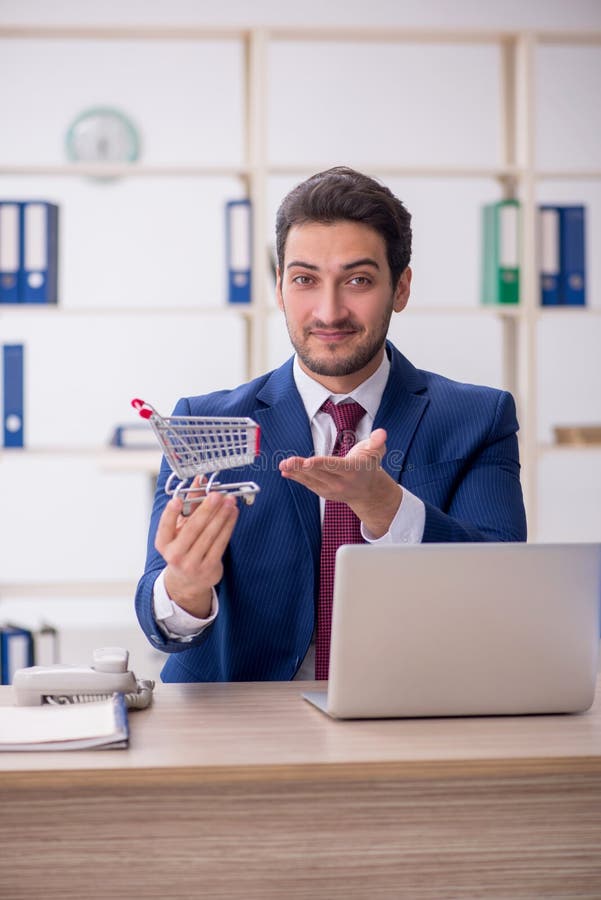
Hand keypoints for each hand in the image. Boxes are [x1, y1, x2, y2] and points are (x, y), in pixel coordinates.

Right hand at [155, 480, 238, 617]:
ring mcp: (192, 563)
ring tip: (230, 501)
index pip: (165, 526)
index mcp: (164, 543)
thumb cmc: (183, 548)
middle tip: (217, 495)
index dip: (170, 513)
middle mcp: (175, 555)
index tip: (176, 500)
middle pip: (193, 528)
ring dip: (222, 515)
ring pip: (210, 535)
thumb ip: (189, 504)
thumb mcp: (180, 528)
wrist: (188, 581)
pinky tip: (233, 514)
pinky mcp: (209, 567)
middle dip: (206, 509)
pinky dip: (228, 526)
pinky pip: (221, 543)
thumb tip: (200, 481)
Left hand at [279, 428, 401, 537]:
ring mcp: (331, 489)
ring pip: (311, 480)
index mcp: (352, 471)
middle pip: (319, 473)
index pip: (335, 466)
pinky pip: (308, 484)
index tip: (308, 461)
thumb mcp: (376, 452)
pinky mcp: (323, 491)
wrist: (368, 491)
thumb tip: (382, 433)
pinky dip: (296, 477)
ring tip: (283, 465)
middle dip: (302, 467)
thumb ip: (378, 442)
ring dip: (296, 472)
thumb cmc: (368, 465)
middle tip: (287, 462)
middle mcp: (341, 483)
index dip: (321, 464)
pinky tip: (285, 471)